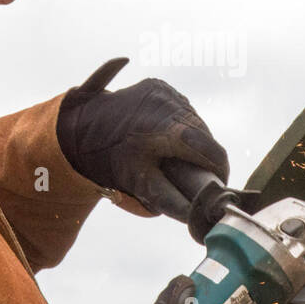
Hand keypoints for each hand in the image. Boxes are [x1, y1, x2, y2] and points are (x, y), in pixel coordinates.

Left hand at [56, 58, 229, 221]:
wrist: (83, 129)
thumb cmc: (111, 160)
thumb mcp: (140, 183)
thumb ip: (170, 200)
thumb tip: (197, 218)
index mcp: (161, 127)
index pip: (204, 146)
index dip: (218, 165)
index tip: (222, 181)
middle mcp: (165, 102)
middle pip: (202, 133)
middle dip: (206, 156)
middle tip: (200, 175)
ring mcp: (163, 90)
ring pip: (194, 120)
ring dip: (195, 139)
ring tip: (181, 156)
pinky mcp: (159, 85)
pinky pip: (182, 109)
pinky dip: (182, 125)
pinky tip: (170, 137)